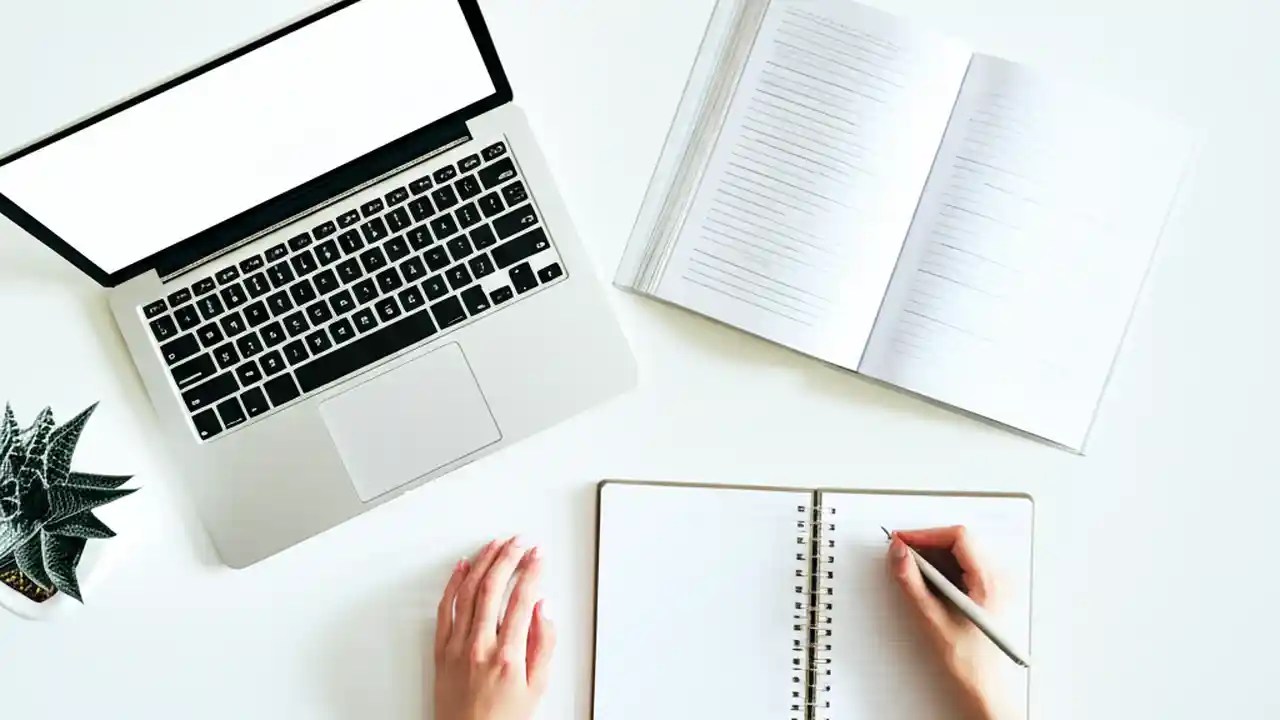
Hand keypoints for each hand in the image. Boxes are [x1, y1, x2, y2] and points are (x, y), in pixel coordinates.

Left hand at [434, 537, 555, 719]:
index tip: (539, 555)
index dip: (532, 570)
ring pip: (468, 591)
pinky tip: (462, 567)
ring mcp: (456, 646)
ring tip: (496, 544)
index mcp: (508, 656)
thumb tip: (544, 610)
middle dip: (508, 556)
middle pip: (493, 587)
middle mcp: (479, 646)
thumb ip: (544, 644)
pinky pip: (445, 608)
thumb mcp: (537, 688)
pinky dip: (453, 583)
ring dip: (483, 561)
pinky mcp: (440, 650)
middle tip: (520, 541)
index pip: (522, 598)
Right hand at [887, 527, 1012, 719]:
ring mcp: (996, 585)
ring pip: (960, 554)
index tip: (902, 541)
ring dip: (933, 558)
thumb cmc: (970, 663)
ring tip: (912, 572)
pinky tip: (928, 585)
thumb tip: (898, 554)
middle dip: (927, 545)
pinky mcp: (989, 592)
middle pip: (959, 542)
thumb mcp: (933, 620)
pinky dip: (942, 570)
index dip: (925, 535)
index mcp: (990, 582)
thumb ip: (912, 582)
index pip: (958, 537)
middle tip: (901, 555)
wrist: (986, 689)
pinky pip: (963, 568)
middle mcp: (998, 579)